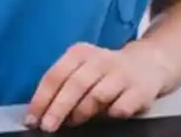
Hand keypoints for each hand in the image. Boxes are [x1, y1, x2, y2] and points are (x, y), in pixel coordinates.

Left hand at [25, 41, 168, 131]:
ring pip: (96, 96)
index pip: (56, 75)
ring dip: (81, 113)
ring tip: (74, 122)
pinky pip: (119, 108)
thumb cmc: (105, 72)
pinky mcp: (140, 90)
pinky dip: (109, 115)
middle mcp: (101, 60)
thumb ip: (63, 86)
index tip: (32, 119)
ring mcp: (122, 74)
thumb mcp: (82, 69)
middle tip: (47, 127)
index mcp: (81, 53)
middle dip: (58, 109)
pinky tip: (106, 116)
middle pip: (75, 85)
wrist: (148, 64)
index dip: (42, 99)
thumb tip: (41, 113)